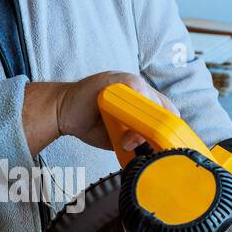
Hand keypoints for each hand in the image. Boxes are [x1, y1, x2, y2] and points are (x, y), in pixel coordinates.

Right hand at [22, 71, 178, 156]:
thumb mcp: (118, 137)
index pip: (167, 113)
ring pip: (152, 101)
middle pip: (164, 107)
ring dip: (146, 123)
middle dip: (160, 130)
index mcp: (141, 102)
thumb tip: (154, 153)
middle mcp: (139, 89)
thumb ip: (136, 141)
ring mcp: (130, 81)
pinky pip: (137, 90)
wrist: (62, 111)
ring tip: (130, 141)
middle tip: (149, 147)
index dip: (169, 130)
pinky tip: (126, 126)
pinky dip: (136, 109)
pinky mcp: (119, 78)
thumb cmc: (90, 124)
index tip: (167, 147)